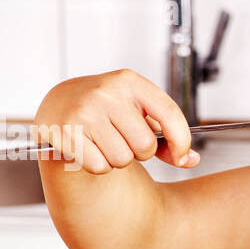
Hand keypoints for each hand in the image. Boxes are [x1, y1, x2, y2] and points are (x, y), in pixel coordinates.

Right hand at [34, 69, 198, 173]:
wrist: (59, 101)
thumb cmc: (106, 109)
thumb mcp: (137, 111)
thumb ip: (166, 136)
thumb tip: (190, 160)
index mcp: (130, 82)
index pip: (169, 113)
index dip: (181, 140)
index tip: (182, 155)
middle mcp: (107, 93)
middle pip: (145, 145)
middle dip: (139, 152)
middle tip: (123, 140)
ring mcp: (85, 111)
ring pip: (121, 159)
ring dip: (117, 160)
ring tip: (104, 142)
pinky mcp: (66, 131)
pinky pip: (99, 166)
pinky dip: (98, 166)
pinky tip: (89, 149)